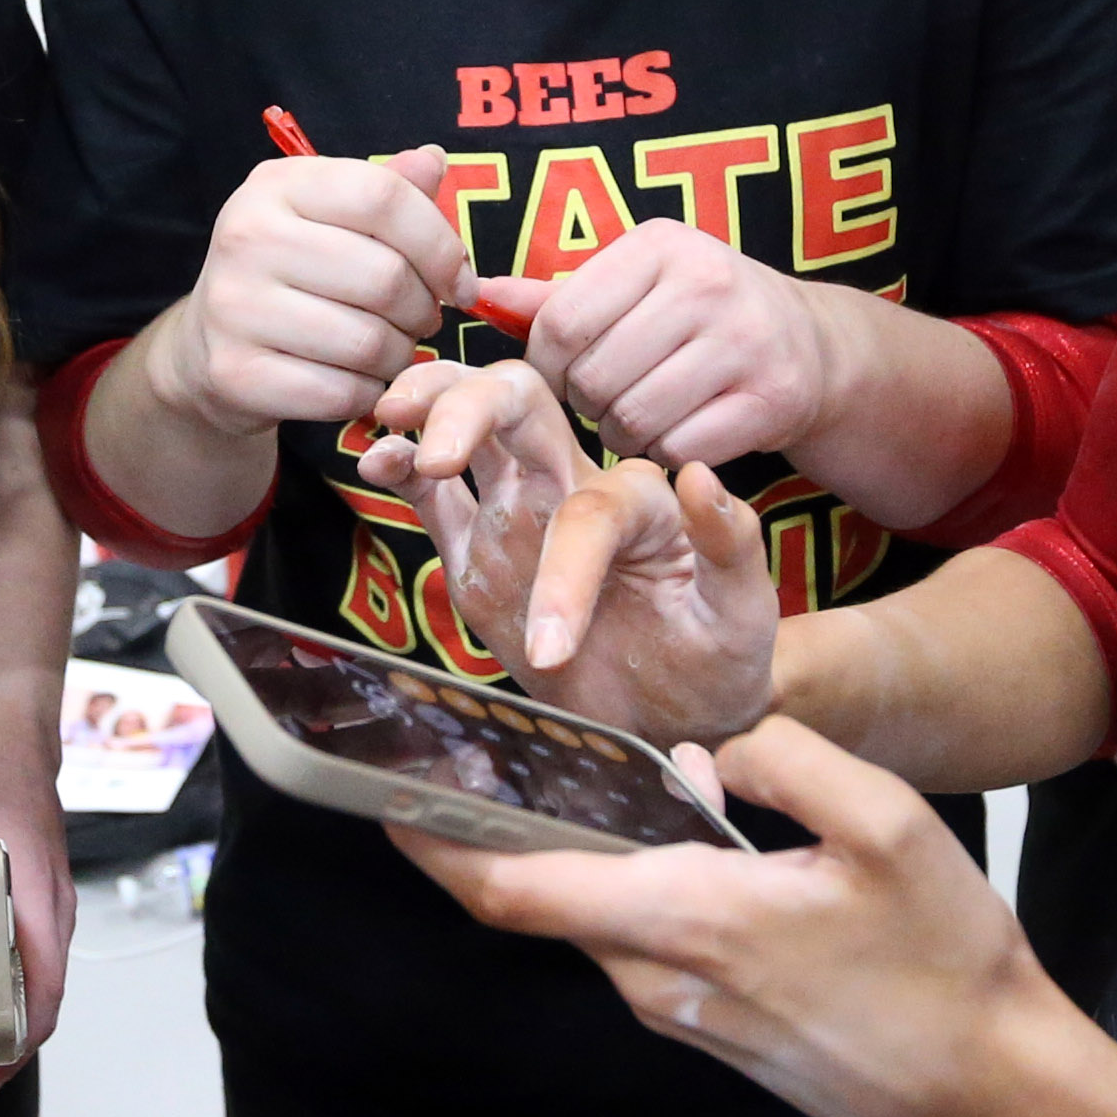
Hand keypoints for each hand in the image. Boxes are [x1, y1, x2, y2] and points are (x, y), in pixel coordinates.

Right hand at [144, 143, 475, 438]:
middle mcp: (246, 236)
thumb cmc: (291, 271)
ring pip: (368, 342)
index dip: (440, 245)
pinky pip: (340, 393)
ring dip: (400, 355)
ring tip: (391, 349)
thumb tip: (433, 160)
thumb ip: (386, 191)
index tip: (460, 281)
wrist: (207, 345)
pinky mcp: (234, 373)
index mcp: (278, 184)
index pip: (383, 198)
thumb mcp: (331, 217)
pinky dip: (368, 393)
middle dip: (424, 309)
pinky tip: (361, 381)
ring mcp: (234, 306)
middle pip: (386, 276)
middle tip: (422, 320)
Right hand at [367, 356, 777, 742]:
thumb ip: (730, 542)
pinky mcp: (480, 552)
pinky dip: (400, 470)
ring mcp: (522, 514)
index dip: (564, 570)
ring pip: (470, 429)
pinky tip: (375, 461)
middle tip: (427, 440)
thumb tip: (698, 474)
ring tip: (388, 421)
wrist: (676, 714)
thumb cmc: (717, 657)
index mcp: (642, 497)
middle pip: (519, 402)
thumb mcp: (742, 608)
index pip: (588, 505)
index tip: (550, 652)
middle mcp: (576, 486)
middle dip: (469, 405)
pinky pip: (434, 497)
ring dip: (428, 410)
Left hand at [387, 712, 1049, 1116]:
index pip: (516, 890)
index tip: (384, 792)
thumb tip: (704, 752)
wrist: (988, 1092)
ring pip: (596, 921)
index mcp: (686, 922)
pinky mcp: (711, 1032)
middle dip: (498, 832)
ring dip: (579, 855)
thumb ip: (784, 760)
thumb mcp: (886, 824)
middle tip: (474, 752)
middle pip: (543, 902)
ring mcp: (682, 1016)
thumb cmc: (947, 959)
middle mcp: (660, 980)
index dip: (435, 844)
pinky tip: (677, 835)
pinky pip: (640, 947)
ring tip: (587, 774)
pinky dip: (629, 889)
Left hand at [467, 218, 835, 467]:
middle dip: (587, 404)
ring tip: (642, 416)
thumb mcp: (636, 286)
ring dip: (624, 434)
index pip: (561, 323)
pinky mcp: (772, 398)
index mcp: (661, 244)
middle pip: (593, 377)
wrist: (812, 345)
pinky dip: (668, 453)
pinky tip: (680, 433)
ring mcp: (745, 340)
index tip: (561, 378)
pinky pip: (680, 448)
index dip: (546, 367)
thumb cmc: (700, 314)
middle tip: (607, 401)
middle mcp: (707, 282)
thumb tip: (475, 295)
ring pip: (633, 419)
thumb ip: (557, 298)